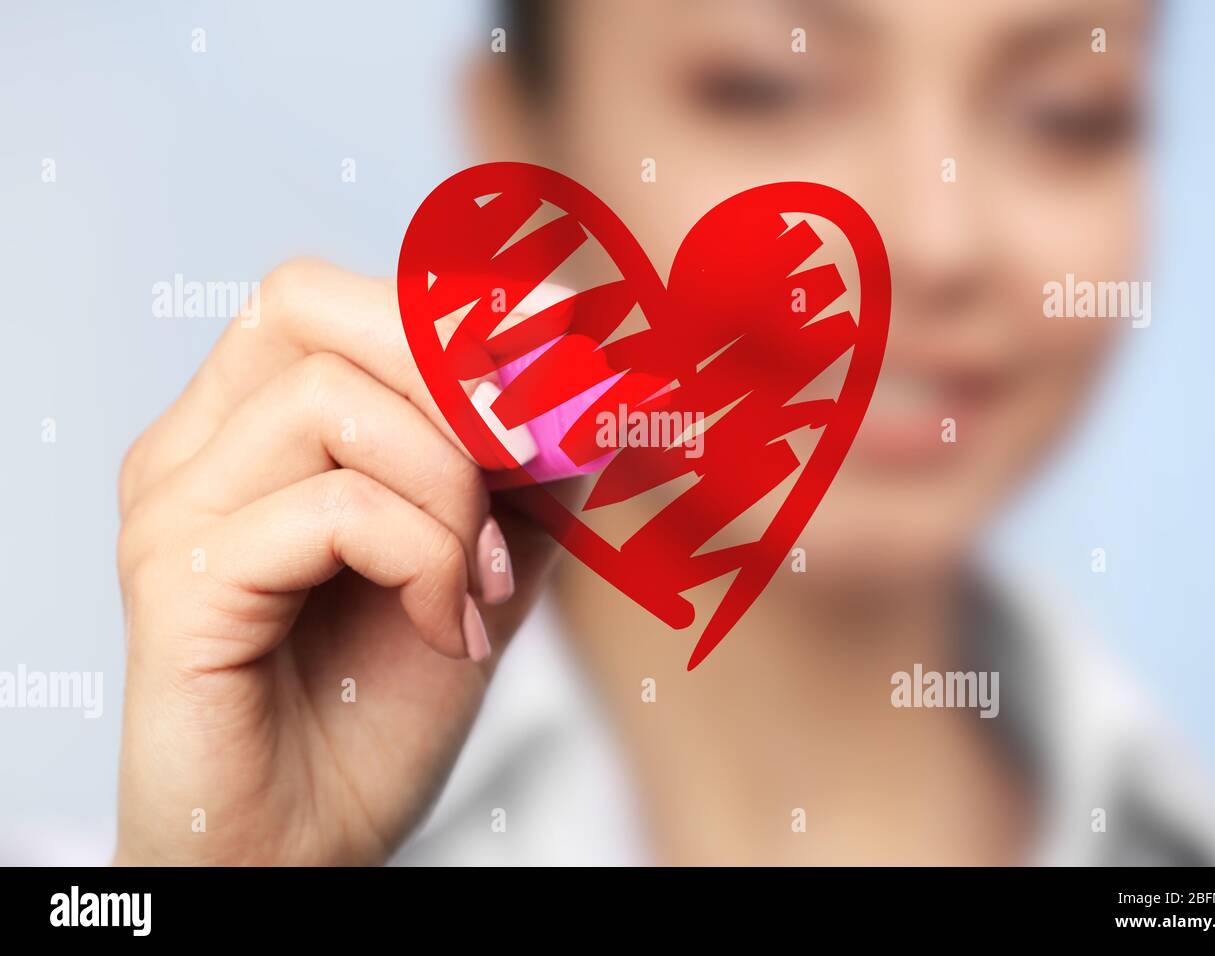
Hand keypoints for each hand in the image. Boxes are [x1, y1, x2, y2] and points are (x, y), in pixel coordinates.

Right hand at [113, 258, 556, 864]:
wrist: (311, 843)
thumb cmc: (381, 703)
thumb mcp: (483, 560)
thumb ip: (527, 471)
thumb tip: (596, 377)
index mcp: (253, 425)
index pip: (339, 297)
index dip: (455, 309)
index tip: (561, 348)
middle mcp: (196, 447)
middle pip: (308, 302)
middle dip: (449, 367)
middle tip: (526, 452)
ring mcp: (174, 507)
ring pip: (334, 402)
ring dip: (450, 490)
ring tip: (484, 586)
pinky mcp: (177, 580)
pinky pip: (333, 507)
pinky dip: (424, 559)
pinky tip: (447, 628)